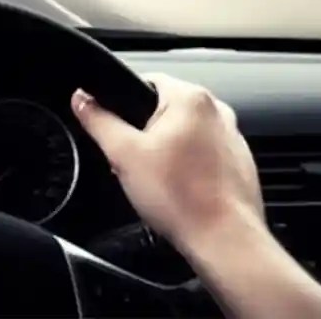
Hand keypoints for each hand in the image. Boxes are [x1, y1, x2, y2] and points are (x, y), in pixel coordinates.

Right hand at [71, 73, 262, 252]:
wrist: (224, 240)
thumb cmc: (181, 198)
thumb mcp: (124, 155)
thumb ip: (99, 121)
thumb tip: (82, 99)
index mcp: (190, 98)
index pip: (147, 81)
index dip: (124, 105)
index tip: (118, 131)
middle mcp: (218, 111)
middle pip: (166, 110)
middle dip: (146, 134)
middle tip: (137, 163)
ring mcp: (232, 137)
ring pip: (186, 134)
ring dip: (169, 152)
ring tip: (161, 182)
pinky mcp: (239, 162)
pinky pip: (204, 156)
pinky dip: (190, 168)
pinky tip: (181, 191)